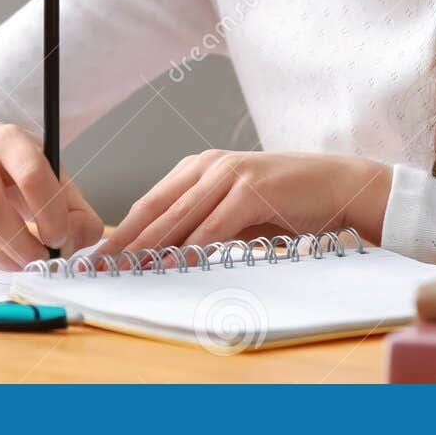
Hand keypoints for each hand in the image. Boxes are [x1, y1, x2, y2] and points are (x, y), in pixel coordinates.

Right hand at [0, 121, 103, 271]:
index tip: (60, 239)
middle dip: (20, 243)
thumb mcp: (50, 172)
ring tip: (21, 262)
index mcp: (9, 138)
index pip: (31, 175)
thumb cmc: (16, 167)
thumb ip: (74, 208)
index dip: (50, 214)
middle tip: (39, 261)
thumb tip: (76, 242)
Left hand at [94, 150, 392, 257]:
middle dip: (126, 240)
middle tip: (101, 266)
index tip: (101, 257)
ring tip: (127, 269)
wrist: (334, 185)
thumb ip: (202, 224)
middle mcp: (208, 165)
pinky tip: (174, 263)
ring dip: (151, 246)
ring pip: (179, 216)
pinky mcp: (251, 190)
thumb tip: (165, 254)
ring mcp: (229, 174)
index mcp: (199, 167)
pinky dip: (192, 246)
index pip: (150, 201)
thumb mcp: (234, 210)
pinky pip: (214, 225)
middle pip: (156, 208)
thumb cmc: (285, 200)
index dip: (123, 230)